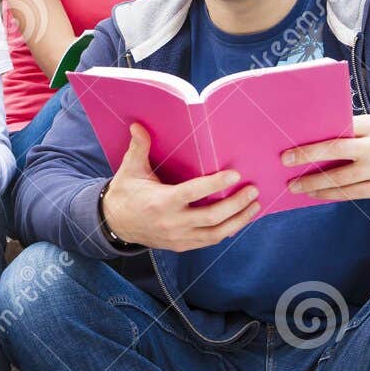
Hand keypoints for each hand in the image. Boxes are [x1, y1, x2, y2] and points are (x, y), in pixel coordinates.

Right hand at [101, 123, 260, 251]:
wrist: (115, 224)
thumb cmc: (125, 193)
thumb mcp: (130, 169)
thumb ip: (139, 147)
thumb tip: (138, 125)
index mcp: (161, 202)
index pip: (193, 193)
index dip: (216, 184)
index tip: (235, 174)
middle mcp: (172, 222)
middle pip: (212, 217)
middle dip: (236, 205)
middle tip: (253, 191)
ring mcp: (178, 237)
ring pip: (215, 234)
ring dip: (238, 221)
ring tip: (254, 206)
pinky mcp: (181, 246)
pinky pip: (209, 241)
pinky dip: (226, 231)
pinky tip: (239, 221)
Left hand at [283, 114, 369, 201]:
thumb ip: (348, 130)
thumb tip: (309, 136)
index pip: (342, 127)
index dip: (317, 135)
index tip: (292, 142)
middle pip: (338, 150)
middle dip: (309, 156)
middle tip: (285, 161)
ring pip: (341, 178)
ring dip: (313, 183)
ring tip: (294, 185)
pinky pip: (349, 193)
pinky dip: (328, 194)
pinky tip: (313, 194)